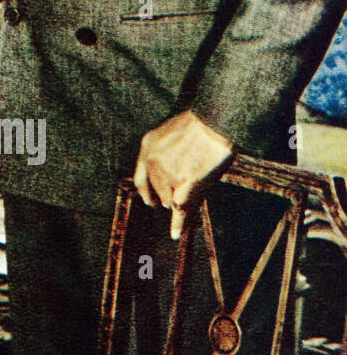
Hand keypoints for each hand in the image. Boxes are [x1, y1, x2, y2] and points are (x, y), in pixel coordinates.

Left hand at [133, 111, 234, 239]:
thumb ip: (165, 155)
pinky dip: (178, 223)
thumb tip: (168, 179)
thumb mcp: (172, 135)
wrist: (215, 121)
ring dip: (182, 198)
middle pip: (157, 192)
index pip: (140, 177)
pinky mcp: (184, 183)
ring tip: (200, 180)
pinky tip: (175, 233)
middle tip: (184, 194)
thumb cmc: (201, 126)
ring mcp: (166, 172)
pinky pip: (179, 208)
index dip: (146, 192)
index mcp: (147, 146)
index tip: (149, 201)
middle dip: (168, 196)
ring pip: (170, 199)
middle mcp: (152, 161)